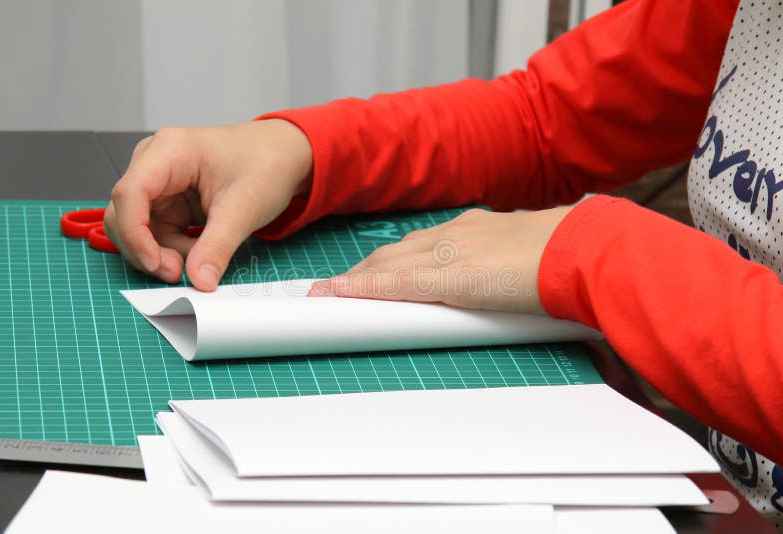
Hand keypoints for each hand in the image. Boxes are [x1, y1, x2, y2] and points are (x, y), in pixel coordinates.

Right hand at [103, 120, 312, 290]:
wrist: (283, 156)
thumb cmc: (265, 164)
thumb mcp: (245, 208)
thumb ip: (218, 246)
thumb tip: (199, 281)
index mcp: (170, 151)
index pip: (130, 193)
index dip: (135, 234)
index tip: (156, 265)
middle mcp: (155, 164)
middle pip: (126, 214)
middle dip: (148, 250)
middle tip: (179, 274)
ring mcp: (159, 184)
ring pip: (140, 230)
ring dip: (165, 253)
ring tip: (201, 259)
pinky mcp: (169, 202)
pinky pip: (158, 234)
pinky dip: (175, 250)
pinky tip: (200, 251)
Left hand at [308, 206, 572, 313]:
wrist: (586, 249)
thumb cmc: (568, 255)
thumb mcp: (527, 257)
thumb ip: (506, 267)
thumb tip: (506, 280)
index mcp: (473, 230)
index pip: (418, 245)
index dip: (389, 261)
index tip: (369, 272)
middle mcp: (455, 235)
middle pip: (395, 252)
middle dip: (363, 270)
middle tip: (336, 286)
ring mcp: (451, 253)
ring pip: (389, 264)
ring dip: (357, 279)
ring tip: (329, 293)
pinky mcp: (452, 277)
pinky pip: (398, 283)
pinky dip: (367, 288)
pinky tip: (342, 293)